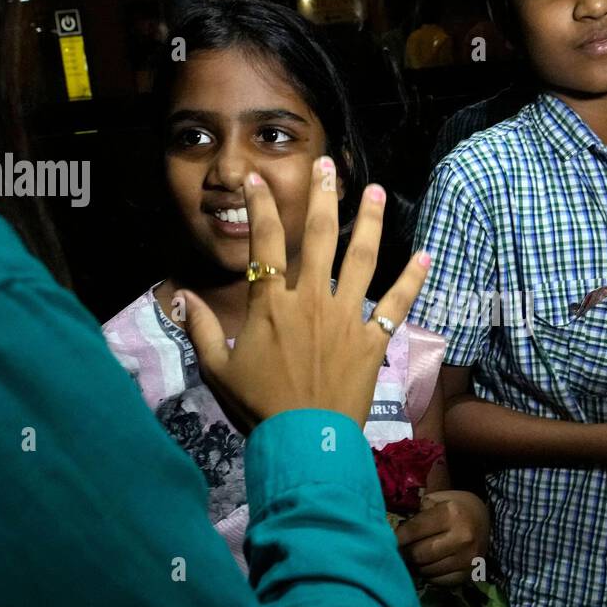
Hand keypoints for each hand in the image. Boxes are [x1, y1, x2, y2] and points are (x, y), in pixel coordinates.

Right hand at [180, 156, 429, 432]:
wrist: (303, 441)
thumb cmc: (259, 407)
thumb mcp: (219, 370)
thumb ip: (203, 329)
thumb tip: (181, 297)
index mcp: (270, 304)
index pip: (263, 243)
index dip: (260, 207)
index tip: (258, 179)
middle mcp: (310, 301)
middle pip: (318, 237)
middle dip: (322, 196)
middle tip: (326, 165)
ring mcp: (345, 318)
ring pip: (361, 259)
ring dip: (369, 222)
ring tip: (373, 191)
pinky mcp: (372, 341)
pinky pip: (396, 304)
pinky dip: (411, 280)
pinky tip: (425, 255)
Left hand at [395, 490, 489, 587]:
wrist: (486, 521)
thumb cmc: (456, 507)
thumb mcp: (438, 499)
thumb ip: (417, 513)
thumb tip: (393, 533)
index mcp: (451, 514)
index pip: (413, 531)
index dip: (396, 538)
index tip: (387, 541)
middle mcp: (462, 538)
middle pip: (418, 554)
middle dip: (404, 554)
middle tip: (397, 551)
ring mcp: (467, 559)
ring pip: (426, 570)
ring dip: (415, 566)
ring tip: (412, 558)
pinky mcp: (469, 574)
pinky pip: (438, 581)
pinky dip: (428, 575)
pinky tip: (427, 565)